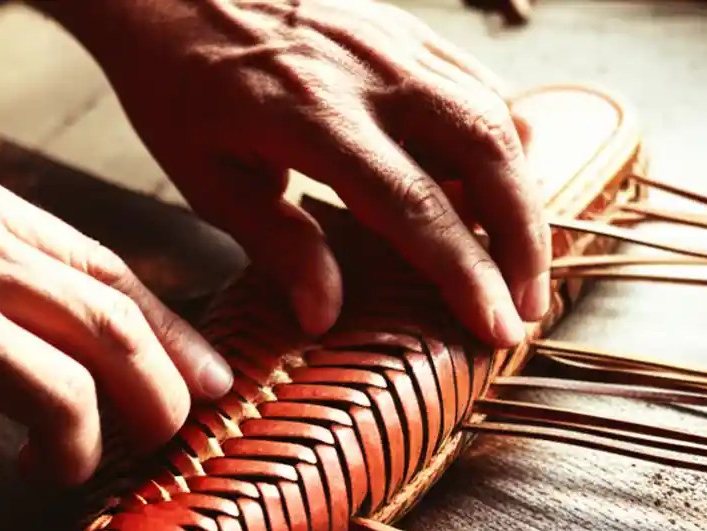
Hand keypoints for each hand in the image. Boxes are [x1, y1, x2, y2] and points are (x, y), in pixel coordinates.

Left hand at [48, 0, 547, 345]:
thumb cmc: (178, 82)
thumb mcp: (205, 177)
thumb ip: (276, 244)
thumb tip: (326, 316)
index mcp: (315, 119)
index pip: (416, 207)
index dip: (465, 273)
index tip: (497, 325)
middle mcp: (371, 76)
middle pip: (485, 155)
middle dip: (522, 238)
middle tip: (528, 303)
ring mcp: (394, 44)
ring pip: (494, 115)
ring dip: (523, 190)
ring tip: (521, 256)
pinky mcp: (403, 28)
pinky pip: (475, 80)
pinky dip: (504, 132)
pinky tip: (505, 175)